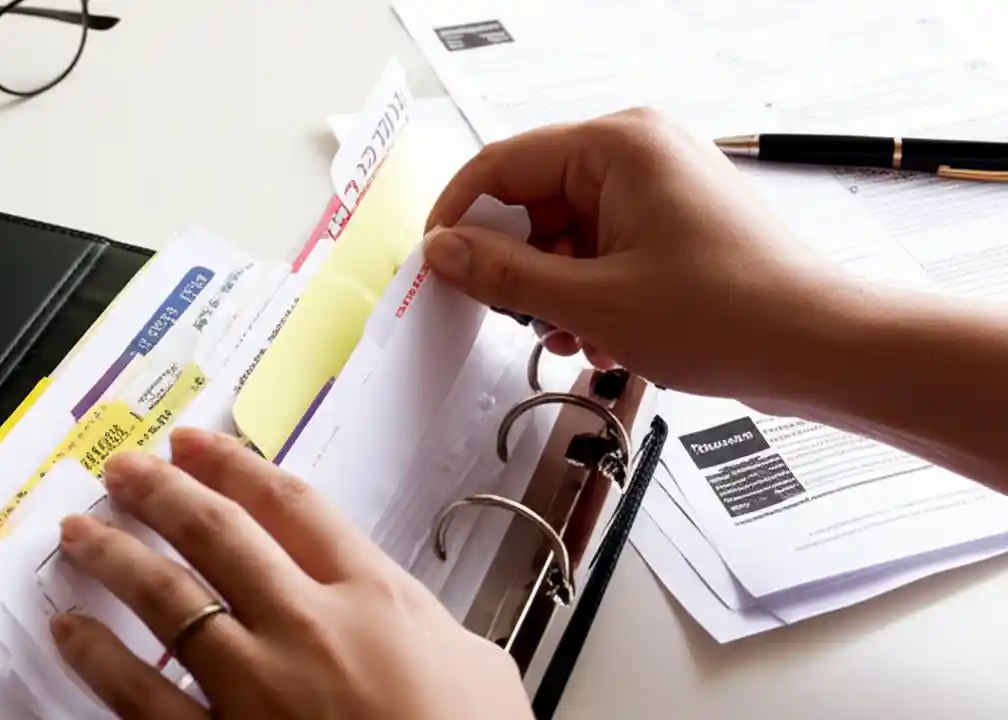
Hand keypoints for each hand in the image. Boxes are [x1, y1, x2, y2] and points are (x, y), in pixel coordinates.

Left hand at [51, 429, 530, 718]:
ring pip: (167, 600)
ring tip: (82, 532)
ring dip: (115, 557)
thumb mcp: (476, 665)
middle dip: (164, 491)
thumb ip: (424, 620)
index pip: (292, 506)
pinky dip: (97, 660)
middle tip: (126, 469)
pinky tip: (73, 635)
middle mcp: (307, 629)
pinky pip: (141, 697)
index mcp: (374, 597)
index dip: (236, 465)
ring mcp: (257, 688)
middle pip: (219, 534)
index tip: (199, 445)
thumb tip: (399, 607)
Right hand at [424, 107, 858, 400]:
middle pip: (531, 199)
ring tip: (569, 334)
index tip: (436, 264)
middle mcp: (636, 153)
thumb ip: (505, 274)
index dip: (458, 217)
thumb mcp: (593, 301)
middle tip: (507, 313)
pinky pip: (599, 247)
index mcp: (617, 146)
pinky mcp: (669, 222)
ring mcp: (656, 187)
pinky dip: (585, 291)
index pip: (501, 164)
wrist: (818, 347)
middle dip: (515, 264)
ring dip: (551, 288)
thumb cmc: (731, 313)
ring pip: (563, 231)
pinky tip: (594, 335)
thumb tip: (445, 252)